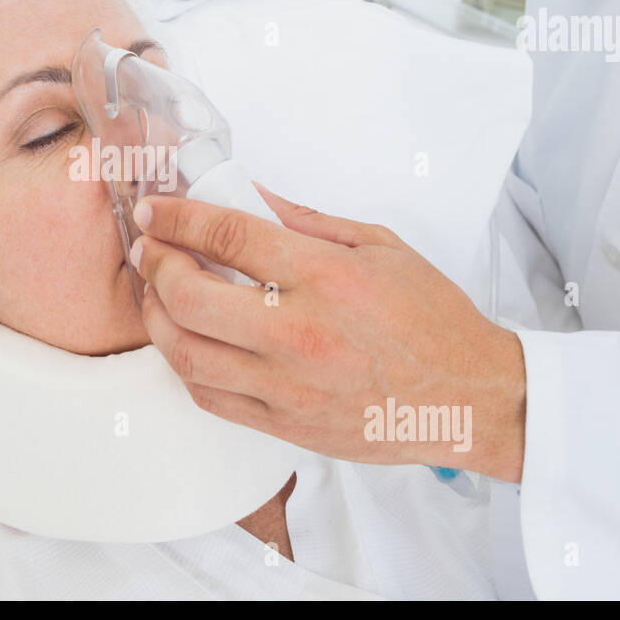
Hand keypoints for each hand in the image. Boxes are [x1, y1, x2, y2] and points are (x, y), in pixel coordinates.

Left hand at [129, 184, 526, 480]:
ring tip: (156, 296)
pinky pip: (210, 397)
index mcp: (326, 278)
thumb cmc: (432, 322)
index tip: (156, 210)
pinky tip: (185, 342)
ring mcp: (288, 386)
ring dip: (157, 319)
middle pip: (190, 297)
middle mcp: (300, 333)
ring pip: (187, 354)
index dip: (178, 217)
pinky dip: (185, 366)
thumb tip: (248, 194)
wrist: (469, 398)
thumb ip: (305, 219)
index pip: (227, 235)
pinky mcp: (284, 425)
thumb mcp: (379, 245)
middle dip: (156, 265)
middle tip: (150, 249)